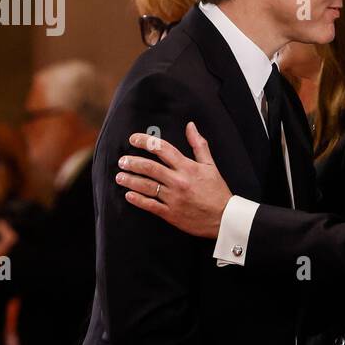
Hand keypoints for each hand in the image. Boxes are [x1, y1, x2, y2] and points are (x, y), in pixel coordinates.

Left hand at [117, 122, 231, 237]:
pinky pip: (150, 205)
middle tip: (122, 161)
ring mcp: (174, 198)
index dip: (145, 142)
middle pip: (149, 168)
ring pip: (146, 186)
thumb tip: (190, 126)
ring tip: (120, 176)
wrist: (224, 218)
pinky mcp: (171, 214)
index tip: (133, 139)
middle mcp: (179, 181)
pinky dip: (137, 200)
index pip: (163, 149)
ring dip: (130, 180)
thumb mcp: (211, 166)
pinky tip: (128, 195)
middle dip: (132, 162)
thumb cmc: (217, 191)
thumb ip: (199, 145)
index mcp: (188, 167)